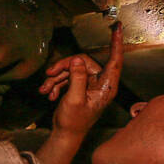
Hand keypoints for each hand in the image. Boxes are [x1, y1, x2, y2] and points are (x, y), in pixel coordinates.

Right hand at [39, 22, 123, 137]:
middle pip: (83, 62)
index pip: (115, 60)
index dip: (116, 43)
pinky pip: (68, 77)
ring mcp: (90, 85)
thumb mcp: (75, 99)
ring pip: (73, 69)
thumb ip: (77, 78)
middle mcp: (100, 83)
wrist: (65, 135)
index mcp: (106, 86)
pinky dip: (57, 84)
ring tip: (45, 89)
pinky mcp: (80, 87)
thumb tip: (77, 59)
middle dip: (64, 67)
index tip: (118, 27)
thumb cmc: (74, 122)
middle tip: (49, 74)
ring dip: (56, 78)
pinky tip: (49, 94)